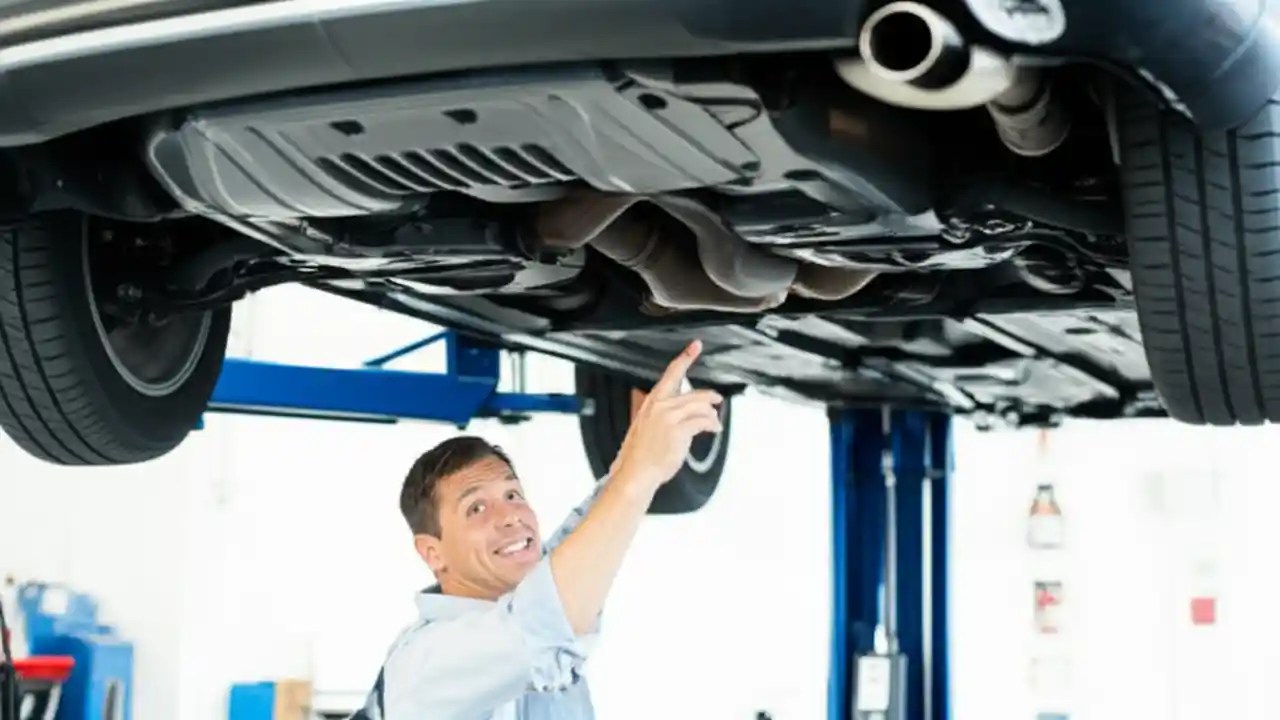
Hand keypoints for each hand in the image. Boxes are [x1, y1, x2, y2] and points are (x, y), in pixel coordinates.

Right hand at [610, 340, 722, 490]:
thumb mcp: (646, 425)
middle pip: (693, 392)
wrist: (636, 471)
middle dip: (709, 395)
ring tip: (715, 422)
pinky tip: (714, 428)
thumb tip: (680, 412)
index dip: (685, 358)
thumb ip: (662, 414)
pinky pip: (703, 421)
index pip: (671, 373)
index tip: (696, 346)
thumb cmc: (640, 453)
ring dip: (711, 414)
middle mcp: (660, 405)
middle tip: (717, 398)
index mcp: (652, 402)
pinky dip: (712, 424)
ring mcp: (669, 416)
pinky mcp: (679, 429)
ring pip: (700, 406)